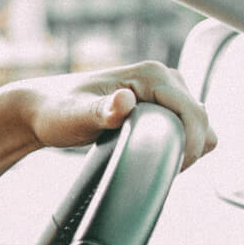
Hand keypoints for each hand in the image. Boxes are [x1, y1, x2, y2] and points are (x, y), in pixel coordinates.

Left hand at [7, 62, 216, 170]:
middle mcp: (163, 78)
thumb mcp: (74, 115)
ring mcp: (164, 90)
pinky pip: (186, 127)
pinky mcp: (160, 104)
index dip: (189, 144)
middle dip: (189, 148)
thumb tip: (125, 101)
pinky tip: (156, 156)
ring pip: (198, 124)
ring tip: (156, 163)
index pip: (193, 112)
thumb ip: (100, 110)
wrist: (41, 109)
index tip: (170, 168)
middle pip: (201, 119)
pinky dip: (179, 144)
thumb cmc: (54, 111)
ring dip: (186, 147)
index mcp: (152, 75)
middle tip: (159, 169)